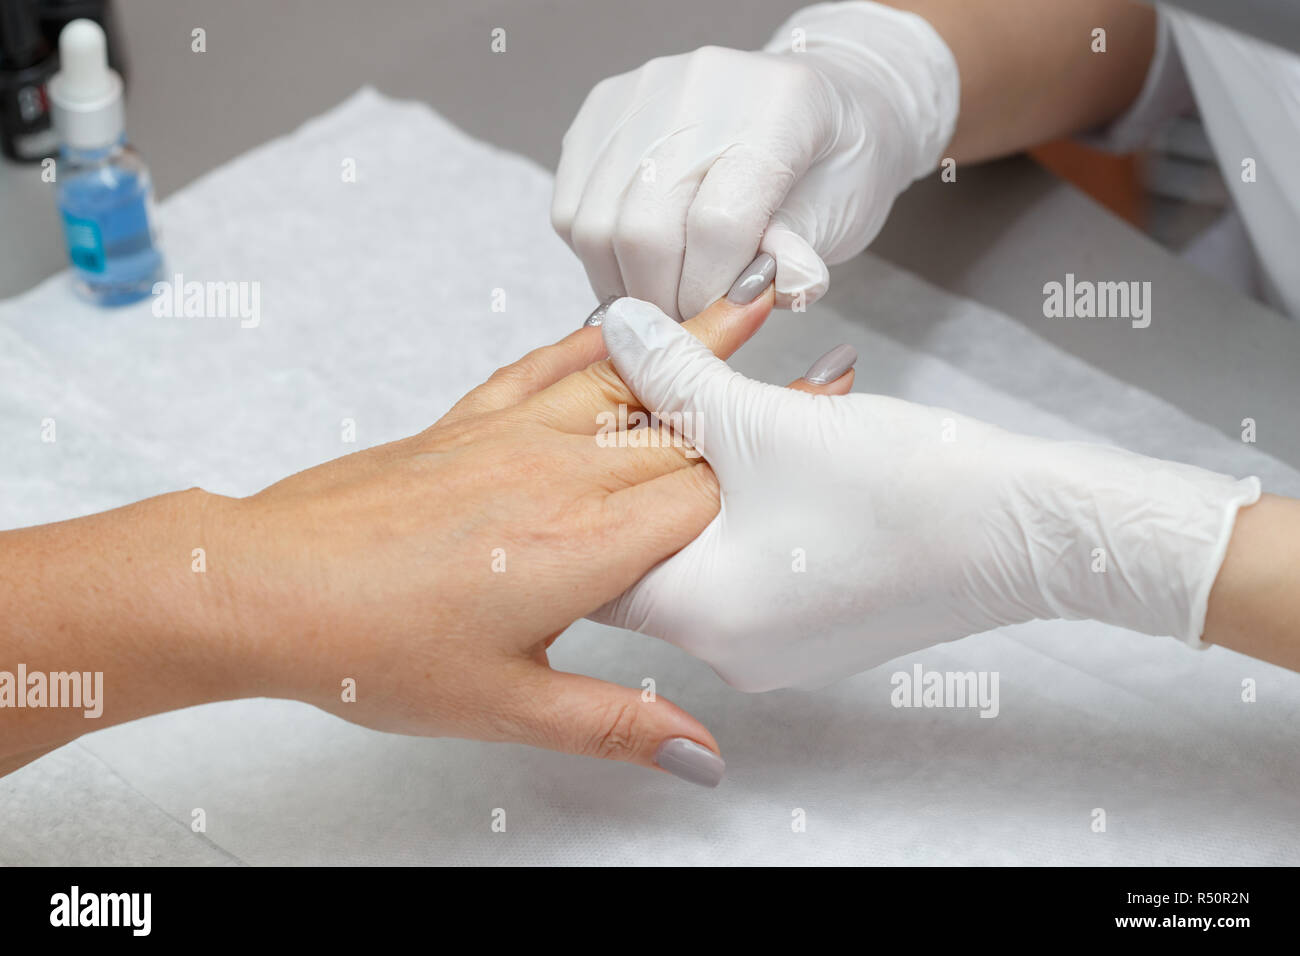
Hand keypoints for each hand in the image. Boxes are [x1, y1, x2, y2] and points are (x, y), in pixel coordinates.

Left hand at [3, 286, 801, 786]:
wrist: (265, 585)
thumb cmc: (372, 647)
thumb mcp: (506, 706)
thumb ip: (616, 724)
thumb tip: (700, 755)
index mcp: (585, 546)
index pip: (708, 497)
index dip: (775, 474)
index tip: (829, 451)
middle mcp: (560, 473)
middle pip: (684, 429)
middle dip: (759, 406)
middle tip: (828, 377)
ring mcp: (512, 436)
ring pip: (627, 377)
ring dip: (694, 342)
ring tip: (754, 302)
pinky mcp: (469, 420)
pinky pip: (548, 364)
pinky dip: (596, 337)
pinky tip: (623, 320)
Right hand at [551, 1, 958, 318]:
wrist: (820, 106)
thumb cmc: (835, 164)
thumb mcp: (842, 212)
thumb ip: (800, 252)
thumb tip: (772, 288)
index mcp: (779, 107)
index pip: (719, 224)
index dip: (710, 293)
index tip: (716, 324)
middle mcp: (702, 86)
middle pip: (643, 227)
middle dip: (661, 300)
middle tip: (684, 327)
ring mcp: (643, 93)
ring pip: (595, 224)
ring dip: (624, 285)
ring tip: (661, 299)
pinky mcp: (602, 111)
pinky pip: (571, 207)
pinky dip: (596, 256)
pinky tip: (636, 266)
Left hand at [593, 299, 1260, 691]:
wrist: (1029, 532)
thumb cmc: (908, 490)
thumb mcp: (767, 419)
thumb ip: (675, 373)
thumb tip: (617, 326)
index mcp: (700, 615)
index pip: (592, 560)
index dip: (575, 487)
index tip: (575, 430)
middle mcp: (729, 650)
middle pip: (643, 560)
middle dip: (634, 481)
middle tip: (628, 408)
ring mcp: (776, 648)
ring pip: (699, 562)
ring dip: (691, 495)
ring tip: (694, 425)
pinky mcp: (814, 630)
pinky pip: (747, 573)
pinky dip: (737, 519)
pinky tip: (754, 467)